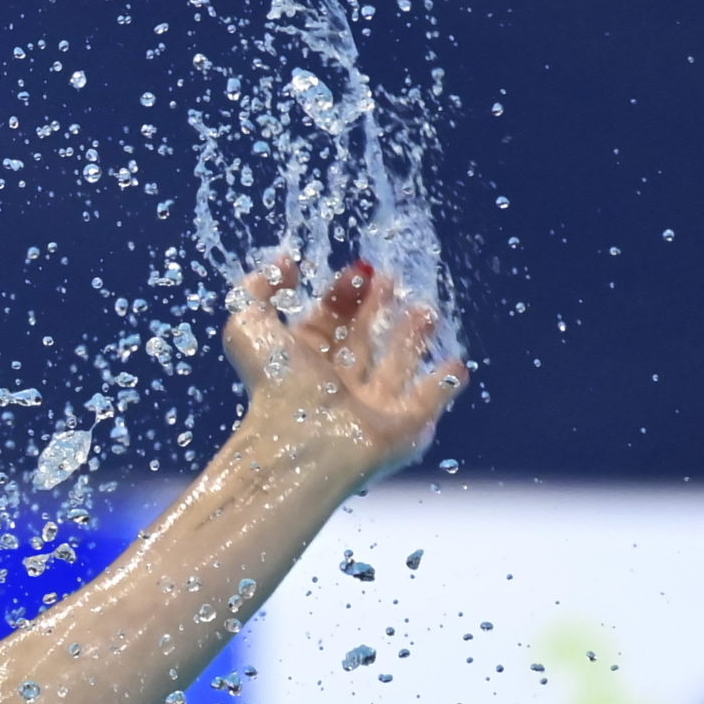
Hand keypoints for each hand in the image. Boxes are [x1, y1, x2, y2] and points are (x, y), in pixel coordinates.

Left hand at [222, 253, 466, 487]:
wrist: (303, 441)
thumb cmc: (274, 385)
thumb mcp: (248, 325)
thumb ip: (258, 289)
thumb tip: (283, 262)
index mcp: (303, 359)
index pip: (328, 318)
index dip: (343, 292)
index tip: (360, 268)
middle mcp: (336, 382)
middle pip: (362, 338)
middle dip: (378, 307)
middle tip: (392, 278)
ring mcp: (371, 406)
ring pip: (397, 364)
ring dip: (413, 336)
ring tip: (426, 310)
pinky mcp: (402, 428)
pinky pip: (428, 403)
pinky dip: (443, 384)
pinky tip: (455, 364)